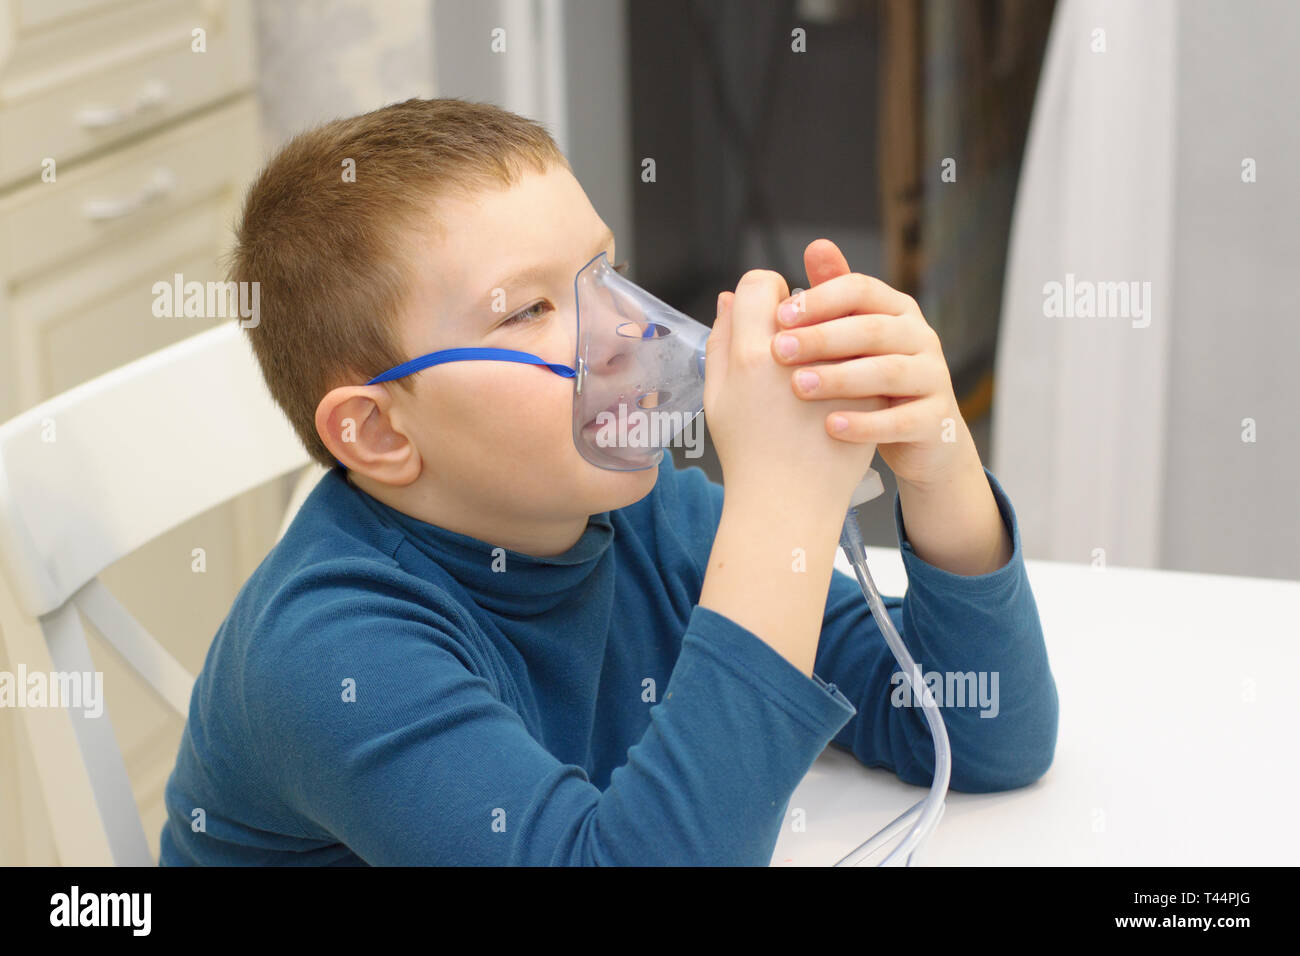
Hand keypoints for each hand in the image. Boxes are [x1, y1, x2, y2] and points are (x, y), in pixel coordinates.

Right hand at [705, 269, 884, 507]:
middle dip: (798, 309)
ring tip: (817, 362)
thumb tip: (728, 298)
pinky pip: (862, 353)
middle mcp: (793, 357)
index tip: (767, 316)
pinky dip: (852, 360)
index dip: (762, 293)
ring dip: (828, 331)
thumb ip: (720, 343)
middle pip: (801, 296)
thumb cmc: (747, 452)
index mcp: (749, 354)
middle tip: (794, 339)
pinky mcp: (868, 390)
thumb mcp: (716, 397)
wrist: (788, 502)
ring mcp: (836, 373)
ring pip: (838, 320)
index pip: (759, 282)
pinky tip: (838, 387)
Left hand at [769, 238, 976, 491]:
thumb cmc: (874, 380)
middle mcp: (920, 336)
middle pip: (872, 329)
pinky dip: (866, 424)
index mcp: (896, 310)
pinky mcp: (937, 420)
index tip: (778, 316)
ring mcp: (933, 377)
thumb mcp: (855, 336)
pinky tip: (830, 427)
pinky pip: (902, 420)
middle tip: (778, 351)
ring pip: (888, 372)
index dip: (820, 299)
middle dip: (822, 338)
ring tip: (798, 387)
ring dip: (840, 378)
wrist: (922, 437)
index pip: (860, 289)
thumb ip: (835, 297)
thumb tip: (816, 246)